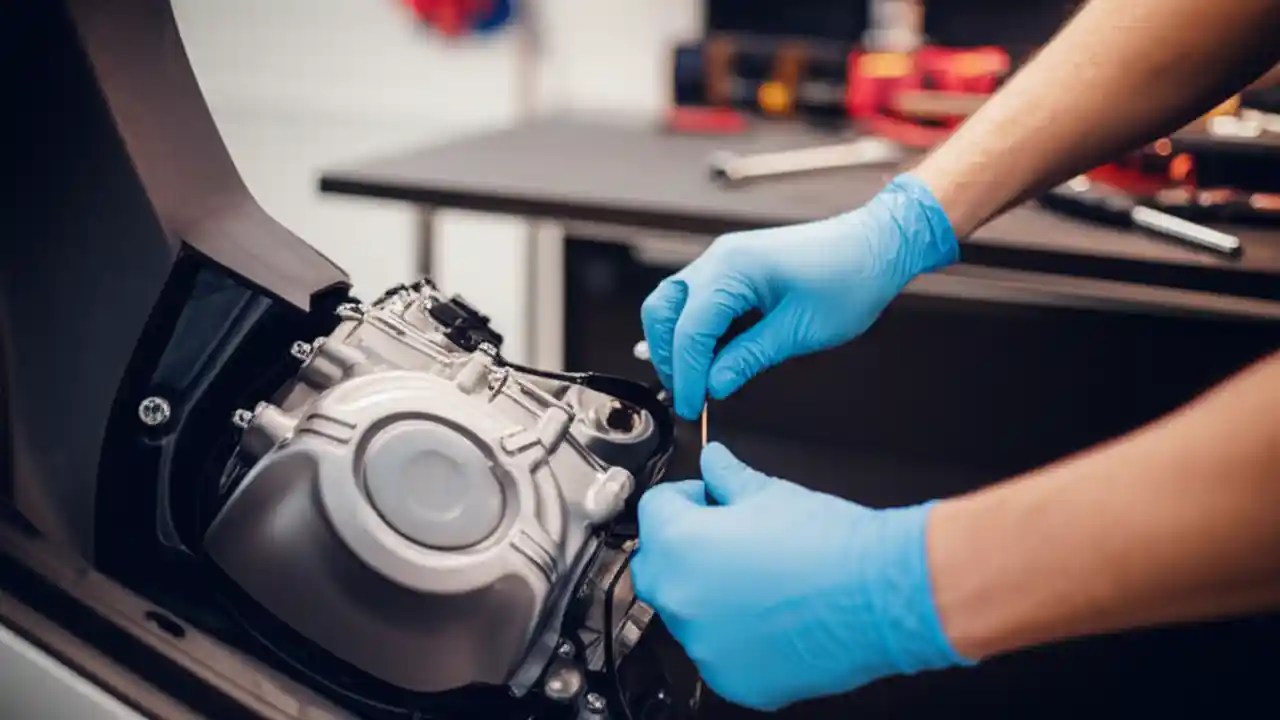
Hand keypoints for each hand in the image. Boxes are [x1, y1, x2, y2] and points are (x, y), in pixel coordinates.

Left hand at [631, 443, 969, 710]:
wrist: (880, 595)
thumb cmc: (831, 545)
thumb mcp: (770, 493)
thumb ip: (728, 477)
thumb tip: (715, 463)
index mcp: (681, 544)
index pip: (655, 509)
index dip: (688, 497)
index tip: (711, 500)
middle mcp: (680, 598)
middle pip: (658, 563)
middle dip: (684, 546)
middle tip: (727, 536)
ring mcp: (703, 645)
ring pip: (686, 611)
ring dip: (707, 592)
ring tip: (757, 577)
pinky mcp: (730, 679)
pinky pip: (714, 650)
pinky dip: (731, 635)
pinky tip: (769, 613)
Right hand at [640, 174, 956, 419]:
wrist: (876, 245)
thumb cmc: (849, 281)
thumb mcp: (800, 331)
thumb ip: (749, 357)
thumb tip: (713, 385)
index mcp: (733, 269)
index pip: (689, 330)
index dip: (686, 374)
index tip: (691, 408)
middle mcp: (719, 258)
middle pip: (663, 311)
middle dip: (669, 356)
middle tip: (688, 395)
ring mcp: (723, 260)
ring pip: (672, 304)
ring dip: (677, 343)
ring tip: (697, 380)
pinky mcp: (732, 268)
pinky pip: (695, 300)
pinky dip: (693, 330)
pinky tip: (710, 358)